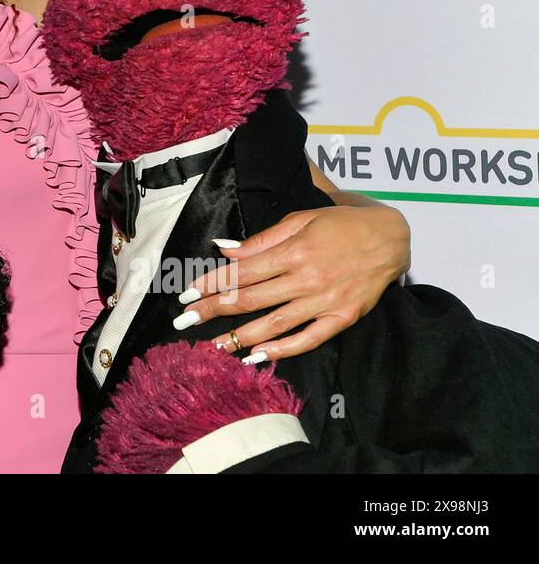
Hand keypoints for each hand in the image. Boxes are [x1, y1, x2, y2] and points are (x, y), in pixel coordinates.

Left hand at [173, 202, 410, 361]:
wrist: (391, 238)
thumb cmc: (341, 224)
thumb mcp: (300, 220)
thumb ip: (262, 240)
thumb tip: (224, 249)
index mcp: (293, 251)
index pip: (242, 272)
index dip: (212, 283)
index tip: (188, 294)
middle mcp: (306, 279)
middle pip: (251, 299)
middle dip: (215, 311)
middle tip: (185, 322)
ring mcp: (325, 302)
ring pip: (274, 324)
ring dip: (240, 337)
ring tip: (213, 348)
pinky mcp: (342, 318)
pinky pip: (308, 338)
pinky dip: (283, 350)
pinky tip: (258, 357)